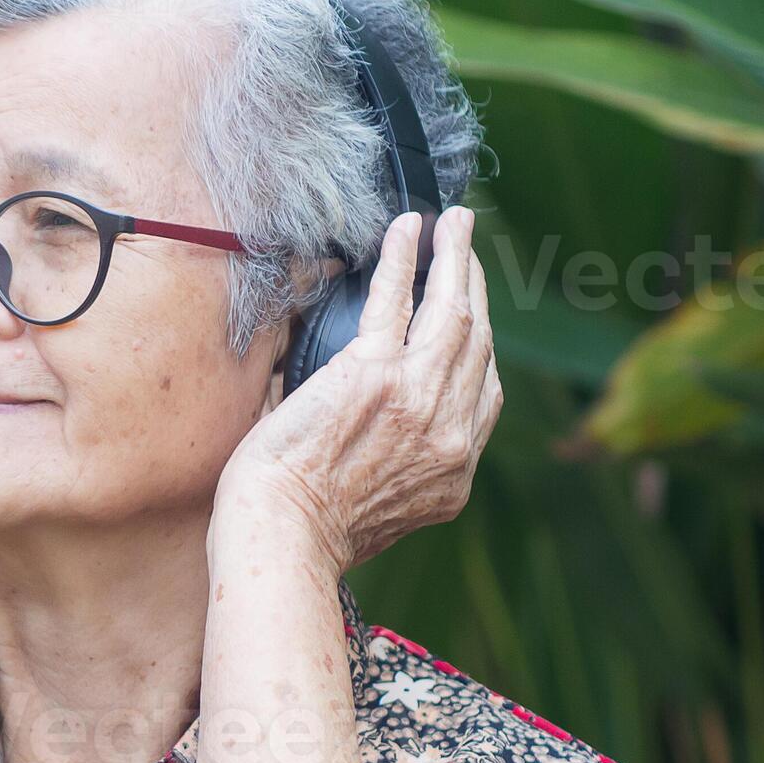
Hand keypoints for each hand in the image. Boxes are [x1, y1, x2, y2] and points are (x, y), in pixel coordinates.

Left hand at [215, 206, 500, 571]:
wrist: (279, 539)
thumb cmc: (303, 529)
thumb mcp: (377, 506)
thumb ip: (393, 466)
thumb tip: (369, 428)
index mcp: (452, 474)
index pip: (483, 396)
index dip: (479, 347)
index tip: (469, 313)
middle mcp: (450, 436)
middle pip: (477, 344)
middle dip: (475, 288)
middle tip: (466, 247)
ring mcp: (418, 402)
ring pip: (452, 313)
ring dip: (455, 259)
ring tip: (453, 223)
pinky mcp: (374, 375)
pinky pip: (396, 301)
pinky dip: (405, 259)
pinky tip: (407, 229)